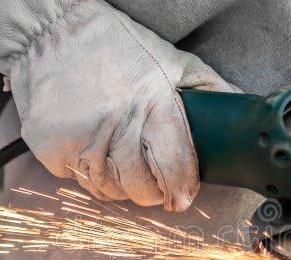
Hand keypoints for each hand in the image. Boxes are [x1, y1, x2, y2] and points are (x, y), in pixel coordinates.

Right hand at [0, 0, 237, 210]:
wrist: (49, 31)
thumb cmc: (114, 44)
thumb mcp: (170, 58)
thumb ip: (206, 86)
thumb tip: (240, 106)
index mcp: (152, 102)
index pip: (174, 165)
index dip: (181, 189)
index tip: (182, 196)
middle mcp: (116, 123)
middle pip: (140, 186)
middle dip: (152, 194)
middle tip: (155, 191)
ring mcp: (80, 137)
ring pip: (108, 189)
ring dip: (119, 188)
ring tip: (123, 170)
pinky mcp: (51, 146)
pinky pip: (76, 179)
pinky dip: (87, 174)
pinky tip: (92, 152)